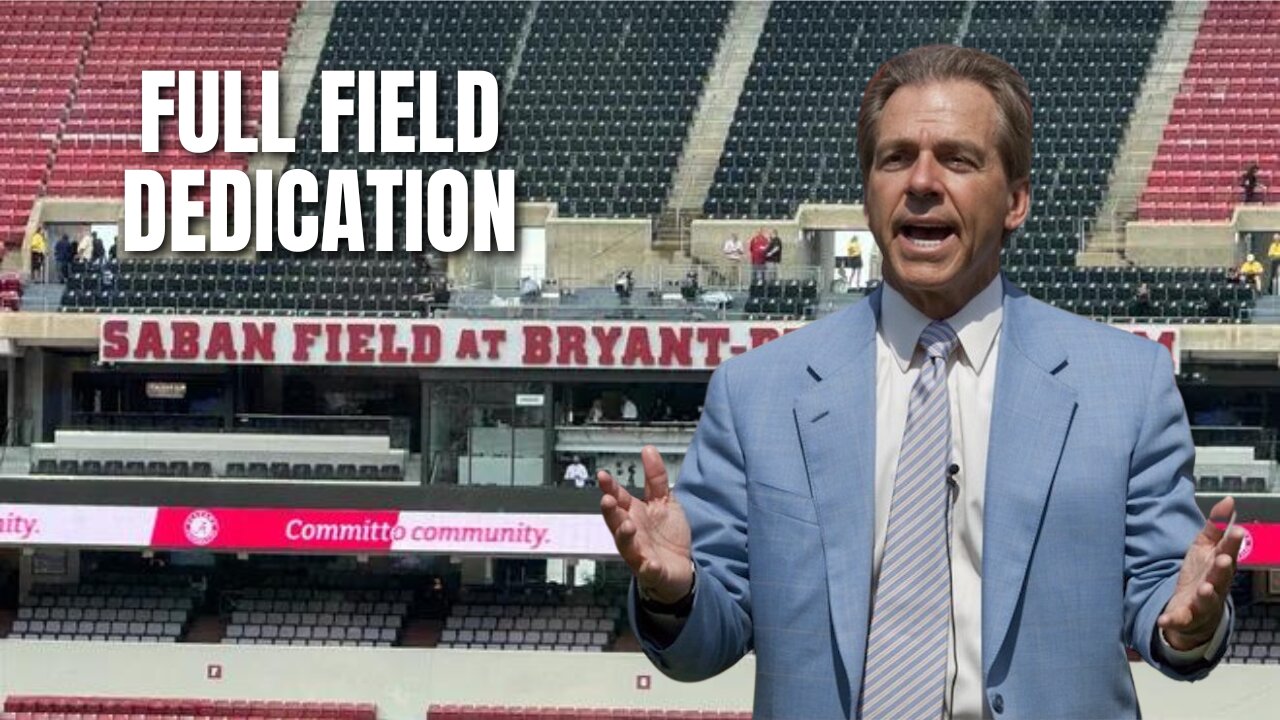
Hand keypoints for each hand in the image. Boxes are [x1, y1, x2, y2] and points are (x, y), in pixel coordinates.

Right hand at [598, 445, 692, 603]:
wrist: (680, 568)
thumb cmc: (667, 535)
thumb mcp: (664, 501)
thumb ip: (655, 477)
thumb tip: (648, 450)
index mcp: (633, 514)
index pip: (618, 499)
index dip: (610, 488)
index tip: (603, 476)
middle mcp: (632, 533)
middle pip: (616, 522)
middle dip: (611, 512)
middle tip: (608, 500)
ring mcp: (640, 553)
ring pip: (626, 545)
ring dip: (625, 536)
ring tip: (628, 526)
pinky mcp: (652, 572)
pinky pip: (648, 570)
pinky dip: (648, 567)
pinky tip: (650, 563)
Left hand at [1157, 496, 1243, 650]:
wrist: (1195, 611)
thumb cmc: (1203, 574)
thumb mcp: (1206, 547)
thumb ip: (1216, 525)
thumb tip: (1229, 499)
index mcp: (1219, 566)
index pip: (1228, 552)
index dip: (1232, 543)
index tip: (1237, 531)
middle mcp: (1215, 585)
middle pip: (1221, 577)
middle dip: (1222, 568)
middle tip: (1223, 558)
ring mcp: (1202, 603)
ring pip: (1207, 600)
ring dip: (1207, 594)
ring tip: (1205, 588)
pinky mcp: (1186, 617)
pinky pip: (1180, 619)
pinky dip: (1173, 620)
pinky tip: (1164, 619)